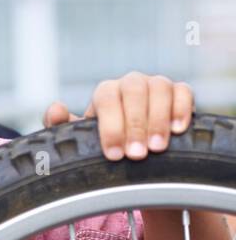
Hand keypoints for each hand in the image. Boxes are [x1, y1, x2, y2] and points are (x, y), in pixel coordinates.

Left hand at [43, 72, 193, 161]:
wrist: (134, 151)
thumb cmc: (106, 144)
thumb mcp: (83, 140)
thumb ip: (64, 127)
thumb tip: (55, 110)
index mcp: (106, 93)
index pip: (106, 98)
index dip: (110, 126)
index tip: (113, 155)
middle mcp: (131, 84)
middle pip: (134, 91)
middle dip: (134, 125)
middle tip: (136, 155)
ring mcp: (156, 85)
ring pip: (159, 88)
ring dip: (158, 119)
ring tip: (156, 148)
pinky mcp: (179, 93)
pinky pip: (183, 91)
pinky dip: (181, 108)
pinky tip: (178, 130)